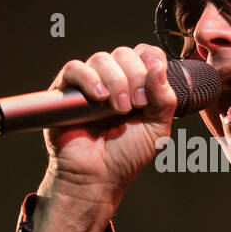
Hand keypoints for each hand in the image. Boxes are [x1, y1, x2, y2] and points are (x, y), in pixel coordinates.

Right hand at [42, 44, 178, 201]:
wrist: (98, 178)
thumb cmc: (126, 156)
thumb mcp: (157, 129)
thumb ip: (165, 98)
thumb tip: (158, 65)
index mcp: (137, 84)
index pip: (145, 54)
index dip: (151, 63)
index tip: (151, 91)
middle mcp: (113, 80)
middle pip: (124, 53)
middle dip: (134, 77)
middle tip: (135, 105)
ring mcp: (89, 84)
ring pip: (101, 59)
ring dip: (114, 81)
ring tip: (117, 108)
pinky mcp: (65, 92)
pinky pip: (74, 68)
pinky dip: (88, 79)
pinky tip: (98, 98)